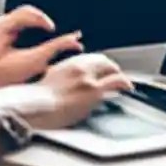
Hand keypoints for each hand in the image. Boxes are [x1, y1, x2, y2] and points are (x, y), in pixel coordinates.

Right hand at [0, 53, 133, 130]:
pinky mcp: (94, 92)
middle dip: (111, 67)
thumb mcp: (48, 79)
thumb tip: (60, 78)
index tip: (103, 67)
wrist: (36, 108)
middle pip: (104, 62)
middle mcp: (81, 67)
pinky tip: (128, 87)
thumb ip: (60, 75)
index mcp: (69, 63)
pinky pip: (116, 83)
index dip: (100, 62)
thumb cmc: (37, 100)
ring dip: (119, 75)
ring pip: (112, 70)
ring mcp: (89, 79)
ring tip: (124, 81)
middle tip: (115, 73)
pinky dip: (125, 83)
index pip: (91, 58)